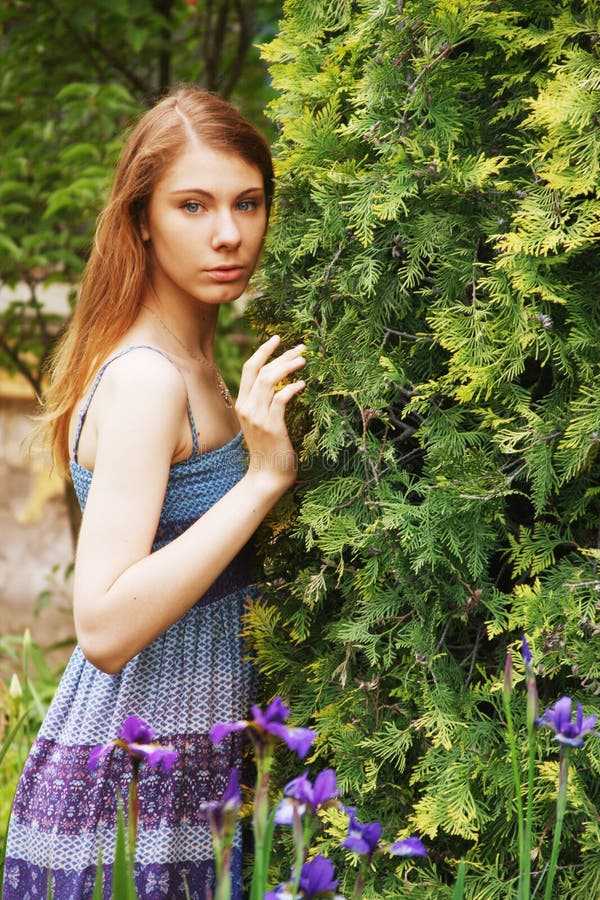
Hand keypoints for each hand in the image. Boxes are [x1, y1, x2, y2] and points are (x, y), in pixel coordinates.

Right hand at [235, 335, 305, 493]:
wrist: (267, 474)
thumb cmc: (269, 447)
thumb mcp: (260, 421)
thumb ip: (263, 402)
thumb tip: (278, 381)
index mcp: (242, 403)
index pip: (249, 369)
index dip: (262, 351)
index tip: (277, 338)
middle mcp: (246, 407)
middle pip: (260, 370)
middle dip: (281, 355)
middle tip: (301, 348)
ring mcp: (257, 417)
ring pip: (269, 381)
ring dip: (288, 367)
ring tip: (303, 361)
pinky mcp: (271, 427)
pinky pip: (281, 400)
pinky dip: (292, 388)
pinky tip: (302, 384)